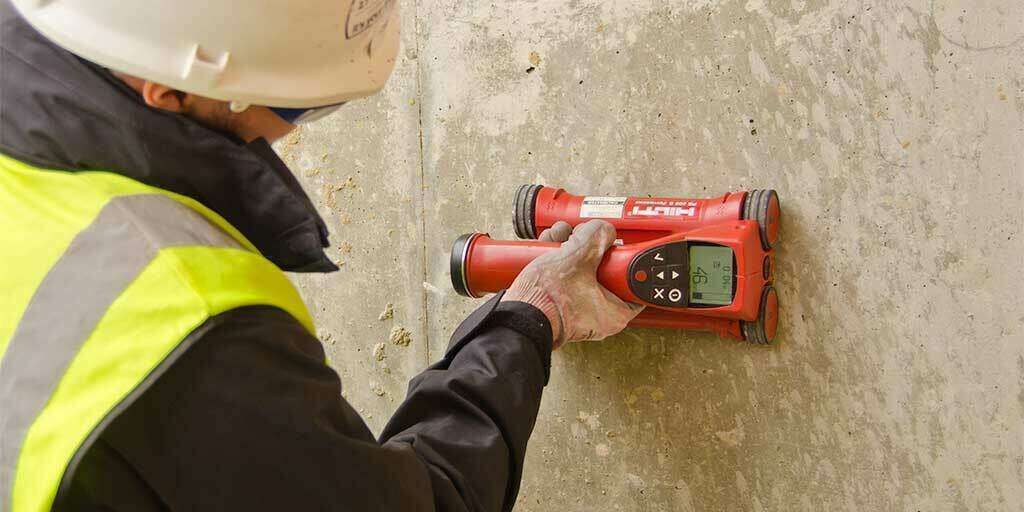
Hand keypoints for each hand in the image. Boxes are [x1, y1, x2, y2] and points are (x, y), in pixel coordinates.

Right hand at [501, 220, 644, 348]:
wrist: (514, 316)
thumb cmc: (547, 300)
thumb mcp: (578, 257)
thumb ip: (597, 237)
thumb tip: (603, 229)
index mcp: (614, 312)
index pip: (634, 284)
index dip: (626, 259)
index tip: (619, 245)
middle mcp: (598, 313)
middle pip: (603, 270)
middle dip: (589, 247)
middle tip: (582, 237)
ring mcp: (577, 309)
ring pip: (581, 270)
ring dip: (570, 248)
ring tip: (560, 236)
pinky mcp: (558, 303)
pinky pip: (565, 277)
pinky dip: (558, 259)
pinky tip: (549, 244)